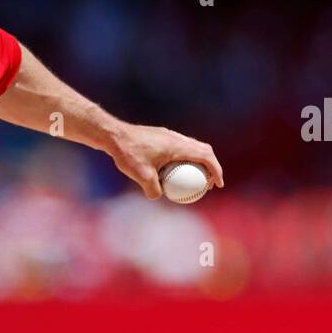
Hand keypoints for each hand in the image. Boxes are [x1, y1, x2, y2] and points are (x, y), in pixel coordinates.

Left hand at [107, 122, 223, 199]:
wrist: (113, 135)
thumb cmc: (128, 154)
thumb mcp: (141, 176)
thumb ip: (153, 190)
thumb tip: (159, 197)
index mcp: (178, 146)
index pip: (206, 156)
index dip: (216, 170)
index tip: (218, 184)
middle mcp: (177, 138)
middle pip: (203, 150)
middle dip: (211, 166)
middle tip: (209, 184)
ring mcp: (169, 136)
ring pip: (192, 147)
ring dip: (198, 161)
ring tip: (195, 179)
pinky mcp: (161, 137)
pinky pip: (181, 147)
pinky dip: (185, 158)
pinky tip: (175, 171)